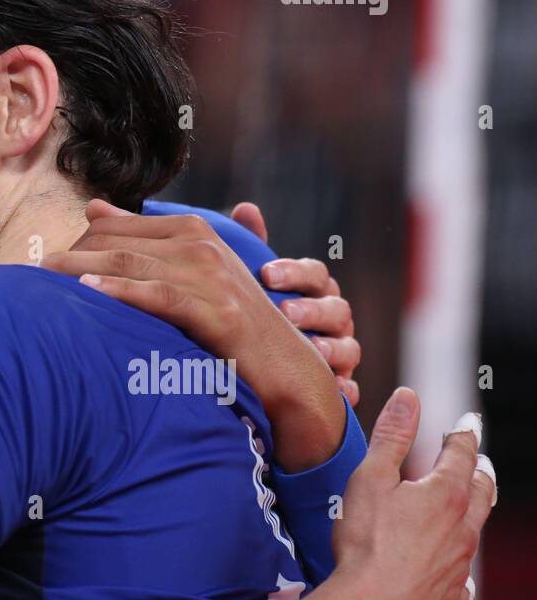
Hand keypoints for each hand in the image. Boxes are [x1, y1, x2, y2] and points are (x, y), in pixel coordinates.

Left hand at [42, 199, 345, 470]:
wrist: (286, 368)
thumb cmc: (231, 325)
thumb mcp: (191, 273)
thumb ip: (146, 239)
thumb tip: (94, 208)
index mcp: (194, 231)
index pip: (120, 226)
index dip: (80, 241)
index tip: (44, 258)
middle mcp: (201, 246)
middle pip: (119, 242)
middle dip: (72, 254)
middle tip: (31, 270)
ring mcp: (211, 276)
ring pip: (131, 263)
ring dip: (81, 269)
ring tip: (43, 278)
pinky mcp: (215, 309)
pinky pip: (157, 295)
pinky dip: (120, 290)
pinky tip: (87, 291)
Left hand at [231, 201, 360, 407]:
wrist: (264, 372)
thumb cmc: (260, 317)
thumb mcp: (252, 286)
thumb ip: (251, 247)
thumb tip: (246, 208)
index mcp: (313, 290)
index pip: (316, 273)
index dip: (295, 272)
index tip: (266, 274)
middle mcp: (333, 319)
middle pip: (337, 308)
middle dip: (313, 309)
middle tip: (286, 312)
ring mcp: (341, 353)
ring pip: (350, 347)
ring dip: (332, 348)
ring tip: (312, 351)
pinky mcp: (341, 387)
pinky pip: (352, 390)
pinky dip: (346, 390)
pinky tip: (335, 392)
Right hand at [307, 387, 495, 599]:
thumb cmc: (366, 542)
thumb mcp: (372, 477)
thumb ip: (391, 436)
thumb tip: (409, 398)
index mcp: (445, 495)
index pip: (460, 454)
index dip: (462, 434)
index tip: (466, 423)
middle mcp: (463, 528)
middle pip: (482, 491)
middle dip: (480, 470)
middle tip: (478, 460)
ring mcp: (461, 563)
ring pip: (478, 529)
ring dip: (475, 509)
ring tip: (470, 501)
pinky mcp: (452, 591)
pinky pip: (465, 569)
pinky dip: (461, 555)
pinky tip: (454, 560)